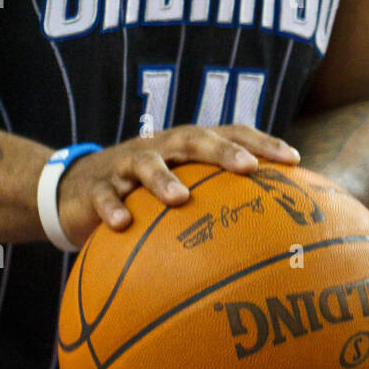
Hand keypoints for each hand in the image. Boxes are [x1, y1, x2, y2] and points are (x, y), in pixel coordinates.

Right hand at [57, 124, 299, 248]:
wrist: (75, 190)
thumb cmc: (143, 194)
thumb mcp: (179, 189)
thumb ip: (216, 201)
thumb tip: (273, 235)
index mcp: (185, 146)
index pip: (228, 133)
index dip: (260, 142)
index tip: (293, 160)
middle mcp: (159, 148)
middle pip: (192, 139)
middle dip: (221, 151)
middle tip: (247, 168)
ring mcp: (125, 166)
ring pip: (145, 163)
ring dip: (163, 178)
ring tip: (181, 199)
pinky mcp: (96, 188)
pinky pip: (104, 196)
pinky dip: (112, 208)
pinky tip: (123, 224)